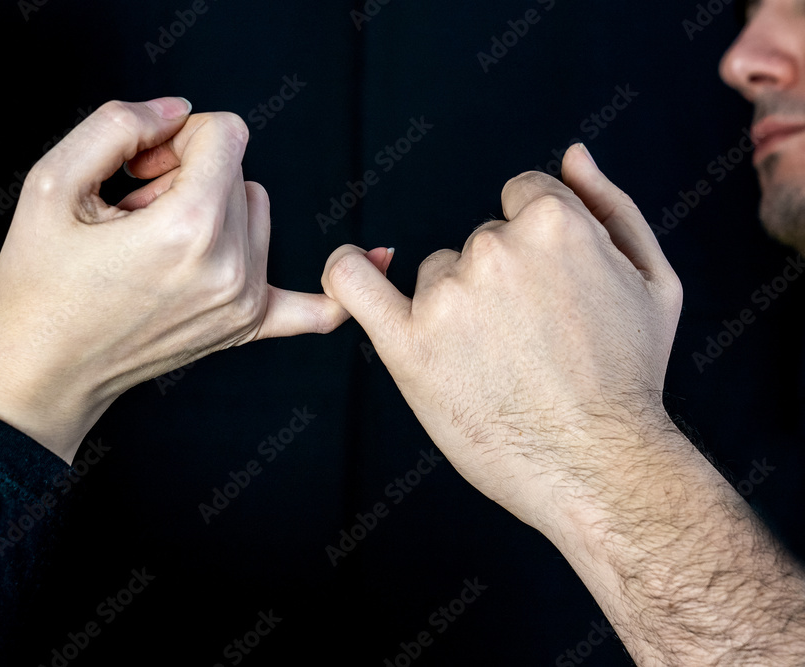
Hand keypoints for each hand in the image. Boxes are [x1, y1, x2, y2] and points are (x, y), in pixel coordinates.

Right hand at [0, 98, 390, 461]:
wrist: (41, 372)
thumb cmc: (40, 287)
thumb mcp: (49, 185)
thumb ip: (116, 125)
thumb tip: (175, 112)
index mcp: (187, 228)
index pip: (226, 134)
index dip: (176, 137)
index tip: (142, 167)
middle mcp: (229, 266)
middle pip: (240, 172)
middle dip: (190, 174)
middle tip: (136, 210)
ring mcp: (244, 301)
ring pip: (258, 212)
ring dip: (214, 211)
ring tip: (157, 244)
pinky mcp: (246, 326)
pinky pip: (313, 308)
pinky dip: (333, 288)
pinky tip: (376, 259)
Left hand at [321, 144, 682, 531]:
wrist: (598, 465)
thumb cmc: (630, 376)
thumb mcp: (653, 279)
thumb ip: (610, 205)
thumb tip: (569, 155)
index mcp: (553, 222)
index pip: (520, 198)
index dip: (535, 244)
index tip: (546, 291)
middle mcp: (494, 250)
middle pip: (478, 241)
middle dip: (499, 280)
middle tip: (531, 342)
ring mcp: (447, 297)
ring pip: (435, 275)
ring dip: (454, 306)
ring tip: (495, 365)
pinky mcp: (407, 344)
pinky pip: (352, 283)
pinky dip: (347, 270)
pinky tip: (356, 272)